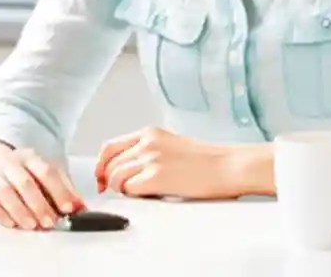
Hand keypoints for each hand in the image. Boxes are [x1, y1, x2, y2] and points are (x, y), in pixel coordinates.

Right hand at [0, 142, 85, 230]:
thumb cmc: (21, 171)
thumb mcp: (42, 173)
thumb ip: (63, 189)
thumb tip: (81, 208)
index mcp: (30, 157)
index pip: (46, 171)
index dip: (59, 190)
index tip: (68, 209)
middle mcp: (10, 163)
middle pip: (25, 182)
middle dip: (39, 204)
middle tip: (50, 222)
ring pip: (5, 190)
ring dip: (20, 210)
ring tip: (32, 225)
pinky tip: (11, 223)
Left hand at [94, 127, 273, 198]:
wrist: (229, 166)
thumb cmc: (207, 161)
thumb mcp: (172, 145)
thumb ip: (148, 151)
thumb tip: (127, 170)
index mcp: (149, 133)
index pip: (110, 147)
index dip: (101, 165)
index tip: (101, 179)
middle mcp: (147, 143)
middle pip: (109, 163)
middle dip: (108, 181)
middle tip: (113, 193)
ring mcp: (151, 159)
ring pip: (115, 177)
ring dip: (120, 190)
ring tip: (136, 194)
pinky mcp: (157, 177)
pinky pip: (129, 189)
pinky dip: (132, 196)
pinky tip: (146, 196)